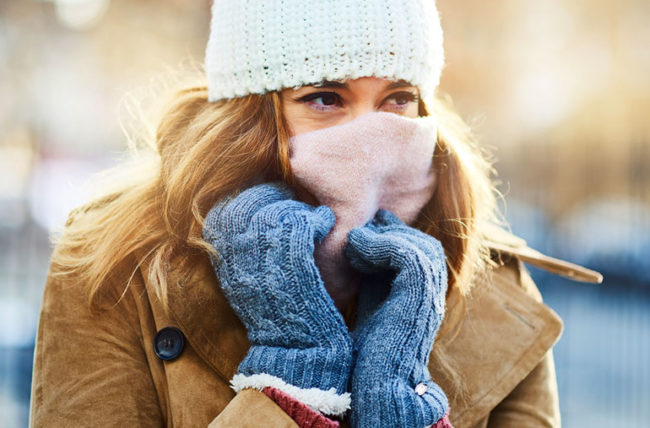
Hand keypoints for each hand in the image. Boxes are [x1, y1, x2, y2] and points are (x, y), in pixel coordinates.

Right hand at [202, 182, 351, 414]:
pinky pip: (302, 224)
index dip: (249, 197)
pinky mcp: (293, 265)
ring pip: (277, 211)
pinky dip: (316, 218)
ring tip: (311, 217)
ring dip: (297, 208)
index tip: (269, 197)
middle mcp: (237, 258)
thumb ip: (243, 250)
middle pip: (249, 204)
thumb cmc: (279, 316)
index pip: (226, 209)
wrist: (296, 353)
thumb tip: (253, 215)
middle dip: (273, 195)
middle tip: (292, 199)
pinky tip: (324, 222)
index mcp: (224, 261)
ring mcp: (264, 261)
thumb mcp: (248, 283)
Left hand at [345, 209, 448, 426]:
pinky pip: (406, 253)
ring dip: (383, 237)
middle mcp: (433, 293)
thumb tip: (359, 246)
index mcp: (424, 294)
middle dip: (391, 232)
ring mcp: (431, 293)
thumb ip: (373, 277)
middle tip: (361, 230)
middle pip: (422, 244)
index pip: (419, 251)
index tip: (365, 229)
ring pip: (417, 244)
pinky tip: (356, 249)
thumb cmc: (369, 351)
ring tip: (354, 241)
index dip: (392, 236)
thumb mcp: (371, 303)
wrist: (378, 382)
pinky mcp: (420, 293)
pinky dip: (379, 245)